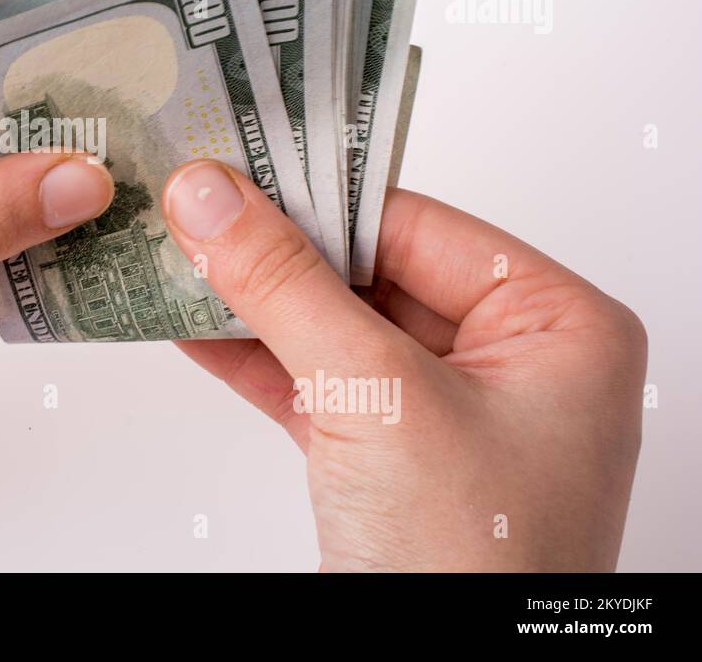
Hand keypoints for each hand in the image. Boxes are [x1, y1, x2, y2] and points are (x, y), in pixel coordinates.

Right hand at [161, 160, 645, 570]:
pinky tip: (191, 326)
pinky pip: (315, 385)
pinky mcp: (392, 460)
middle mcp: (513, 365)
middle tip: (193, 207)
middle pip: (369, 273)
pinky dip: (252, 359)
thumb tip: (212, 198)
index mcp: (558, 330)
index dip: (318, 194)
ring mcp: (448, 415)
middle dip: (274, 252)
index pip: (416, 225)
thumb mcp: (376, 397)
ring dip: (251, 303)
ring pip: (333, 329)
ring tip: (175, 257)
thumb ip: (286, 286)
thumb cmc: (474, 570)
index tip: (235, 163)